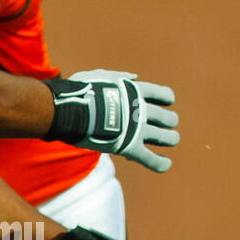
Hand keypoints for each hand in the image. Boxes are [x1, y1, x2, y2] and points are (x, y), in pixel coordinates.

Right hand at [43, 69, 179, 172]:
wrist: (68, 109)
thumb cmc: (79, 91)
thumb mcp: (100, 76)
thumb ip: (118, 76)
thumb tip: (134, 76)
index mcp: (137, 92)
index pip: (165, 94)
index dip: (167, 99)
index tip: (167, 103)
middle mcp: (142, 110)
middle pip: (168, 118)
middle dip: (169, 122)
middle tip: (166, 125)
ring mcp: (137, 129)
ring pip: (166, 138)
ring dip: (171, 139)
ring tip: (171, 140)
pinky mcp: (129, 147)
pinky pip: (151, 158)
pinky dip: (160, 163)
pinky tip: (166, 164)